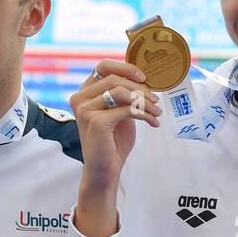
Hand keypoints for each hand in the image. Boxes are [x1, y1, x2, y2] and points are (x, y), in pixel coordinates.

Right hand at [69, 59, 161, 236]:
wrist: (105, 169)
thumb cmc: (113, 142)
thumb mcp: (119, 112)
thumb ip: (124, 95)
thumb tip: (144, 79)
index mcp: (84, 93)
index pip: (102, 67)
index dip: (125, 67)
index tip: (144, 78)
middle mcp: (80, 98)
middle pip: (115, 79)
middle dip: (140, 89)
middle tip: (156, 100)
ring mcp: (86, 109)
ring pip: (121, 91)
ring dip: (144, 101)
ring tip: (157, 112)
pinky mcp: (96, 121)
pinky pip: (127, 109)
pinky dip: (144, 114)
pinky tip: (153, 122)